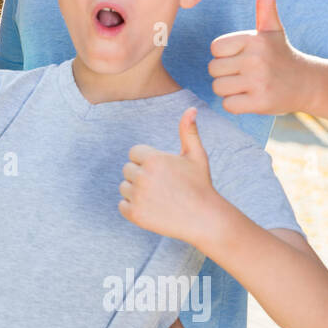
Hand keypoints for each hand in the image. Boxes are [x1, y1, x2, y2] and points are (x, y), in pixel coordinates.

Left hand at [119, 107, 216, 243]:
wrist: (204, 219)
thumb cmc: (200, 184)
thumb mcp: (196, 155)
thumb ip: (188, 131)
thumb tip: (191, 109)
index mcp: (153, 158)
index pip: (134, 153)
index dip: (148, 161)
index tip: (163, 171)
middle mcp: (142, 176)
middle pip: (127, 169)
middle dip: (141, 175)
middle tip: (162, 185)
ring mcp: (137, 196)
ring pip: (123, 187)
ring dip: (136, 191)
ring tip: (158, 197)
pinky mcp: (135, 214)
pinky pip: (122, 206)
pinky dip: (133, 207)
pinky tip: (152, 208)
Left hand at [207, 0, 306, 115]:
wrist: (308, 83)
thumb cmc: (282, 55)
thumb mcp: (273, 30)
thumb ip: (265, 6)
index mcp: (254, 39)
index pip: (215, 49)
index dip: (225, 55)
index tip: (242, 57)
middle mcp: (256, 59)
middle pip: (213, 69)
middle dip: (225, 73)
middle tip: (246, 73)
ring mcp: (259, 81)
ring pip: (218, 87)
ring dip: (229, 90)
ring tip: (248, 85)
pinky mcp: (260, 102)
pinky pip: (228, 105)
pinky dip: (236, 105)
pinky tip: (251, 98)